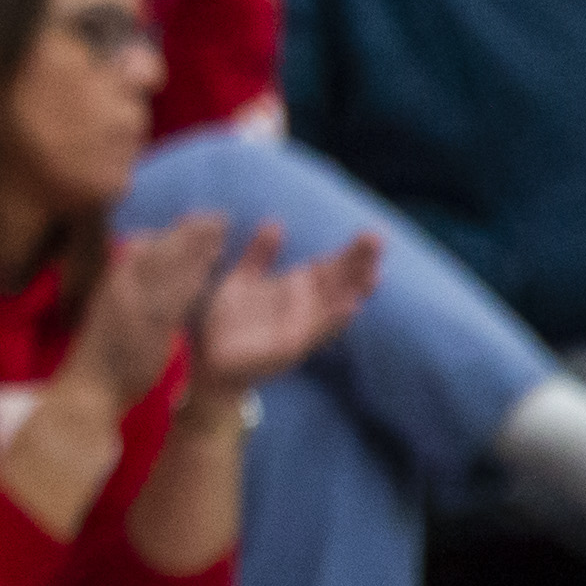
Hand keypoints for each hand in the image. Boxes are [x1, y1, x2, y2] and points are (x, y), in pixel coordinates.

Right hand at [64, 211, 228, 406]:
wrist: (88, 389)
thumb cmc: (97, 357)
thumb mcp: (105, 315)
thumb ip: (126, 294)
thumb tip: (138, 276)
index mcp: (109, 284)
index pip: (141, 250)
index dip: (168, 234)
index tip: (189, 220)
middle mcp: (121, 287)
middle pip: (160, 252)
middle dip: (188, 232)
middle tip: (216, 216)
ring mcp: (136, 302)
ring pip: (171, 266)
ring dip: (198, 246)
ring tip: (221, 229)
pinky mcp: (151, 321)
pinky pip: (179, 290)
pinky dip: (197, 272)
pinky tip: (215, 259)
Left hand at [189, 219, 377, 396]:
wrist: (207, 361)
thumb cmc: (227, 322)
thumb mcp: (242, 280)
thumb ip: (259, 254)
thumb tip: (275, 224)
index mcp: (298, 290)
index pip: (331, 267)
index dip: (352, 253)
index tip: (372, 234)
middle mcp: (306, 309)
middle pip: (340, 282)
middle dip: (360, 263)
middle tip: (378, 238)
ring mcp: (301, 329)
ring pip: (336, 306)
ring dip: (355, 289)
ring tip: (375, 271)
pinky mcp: (289, 348)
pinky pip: (316, 331)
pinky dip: (334, 319)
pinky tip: (351, 306)